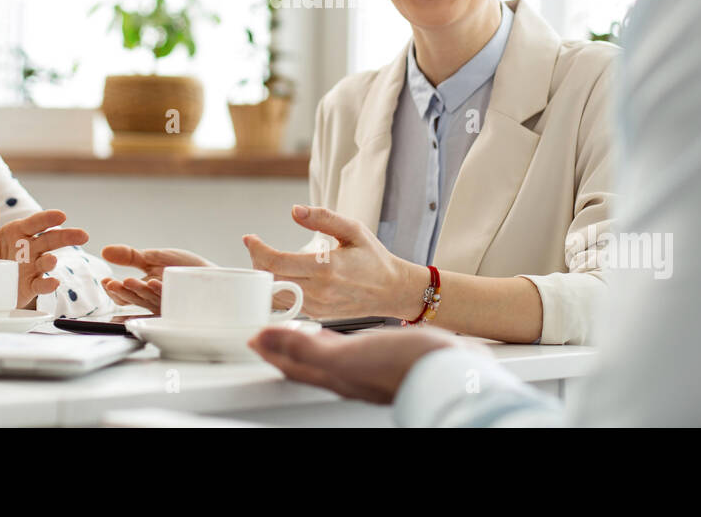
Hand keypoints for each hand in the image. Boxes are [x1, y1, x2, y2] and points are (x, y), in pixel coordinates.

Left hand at [0, 200, 87, 308]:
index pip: (36, 223)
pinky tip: (54, 283)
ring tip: (52, 260)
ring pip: (47, 262)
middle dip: (67, 237)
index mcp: (19, 232)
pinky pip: (41, 285)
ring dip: (51, 261)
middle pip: (51, 240)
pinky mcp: (31, 286)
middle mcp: (30, 248)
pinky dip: (48, 285)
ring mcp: (33, 267)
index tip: (61, 216)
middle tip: (82, 235)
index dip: (48, 219)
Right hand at [99, 245, 213, 312]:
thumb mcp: (153, 258)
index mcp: (144, 291)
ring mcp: (168, 304)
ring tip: (127, 281)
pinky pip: (170, 298)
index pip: (124, 296)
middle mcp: (153, 301)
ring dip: (138, 290)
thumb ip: (130, 256)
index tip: (106, 281)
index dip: (113, 290)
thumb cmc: (183, 268)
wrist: (213, 274)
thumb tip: (105, 250)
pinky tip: (153, 282)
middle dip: (122, 292)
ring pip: (150, 299)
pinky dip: (160, 290)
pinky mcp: (183, 304)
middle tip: (112, 283)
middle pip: (134, 299)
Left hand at [243, 205, 424, 319]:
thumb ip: (323, 218)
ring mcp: (317, 307)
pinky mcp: (317, 315)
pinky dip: (275, 291)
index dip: (257, 249)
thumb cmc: (374, 258)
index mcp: (326, 268)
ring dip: (264, 278)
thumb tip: (294, 210)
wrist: (392, 290)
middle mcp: (319, 291)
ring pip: (275, 296)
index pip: (277, 262)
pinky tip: (278, 277)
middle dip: (256, 263)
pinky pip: (287, 305)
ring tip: (265, 260)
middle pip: (270, 281)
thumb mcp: (353, 229)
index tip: (249, 238)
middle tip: (256, 247)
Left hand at [248, 325, 459, 403]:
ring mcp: (362, 368)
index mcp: (332, 373)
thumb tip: (265, 339)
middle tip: (269, 329)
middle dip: (283, 346)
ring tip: (297, 326)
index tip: (253, 335)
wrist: (447, 369)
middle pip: (302, 361)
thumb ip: (305, 348)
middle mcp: (343, 373)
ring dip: (306, 341)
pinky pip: (346, 348)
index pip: (288, 363)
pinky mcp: (379, 358)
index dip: (268, 350)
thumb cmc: (401, 365)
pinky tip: (340, 331)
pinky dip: (334, 338)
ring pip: (324, 355)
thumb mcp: (346, 355)